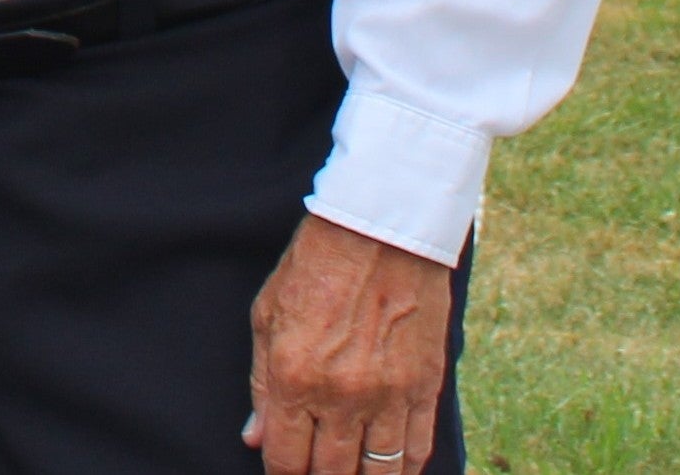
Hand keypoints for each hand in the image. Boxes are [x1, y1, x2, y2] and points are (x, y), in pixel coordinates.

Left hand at [243, 216, 453, 474]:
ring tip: (352, 473)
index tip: (285, 472)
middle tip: (318, 471)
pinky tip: (392, 470)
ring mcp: (388, 395)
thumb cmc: (316, 266)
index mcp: (293, 378)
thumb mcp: (267, 316)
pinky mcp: (424, 387)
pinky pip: (417, 449)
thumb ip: (260, 385)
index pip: (286, 460)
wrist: (380, 230)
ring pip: (378, 473)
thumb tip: (255, 437)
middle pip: (331, 474)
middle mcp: (341, 396)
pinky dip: (404, 468)